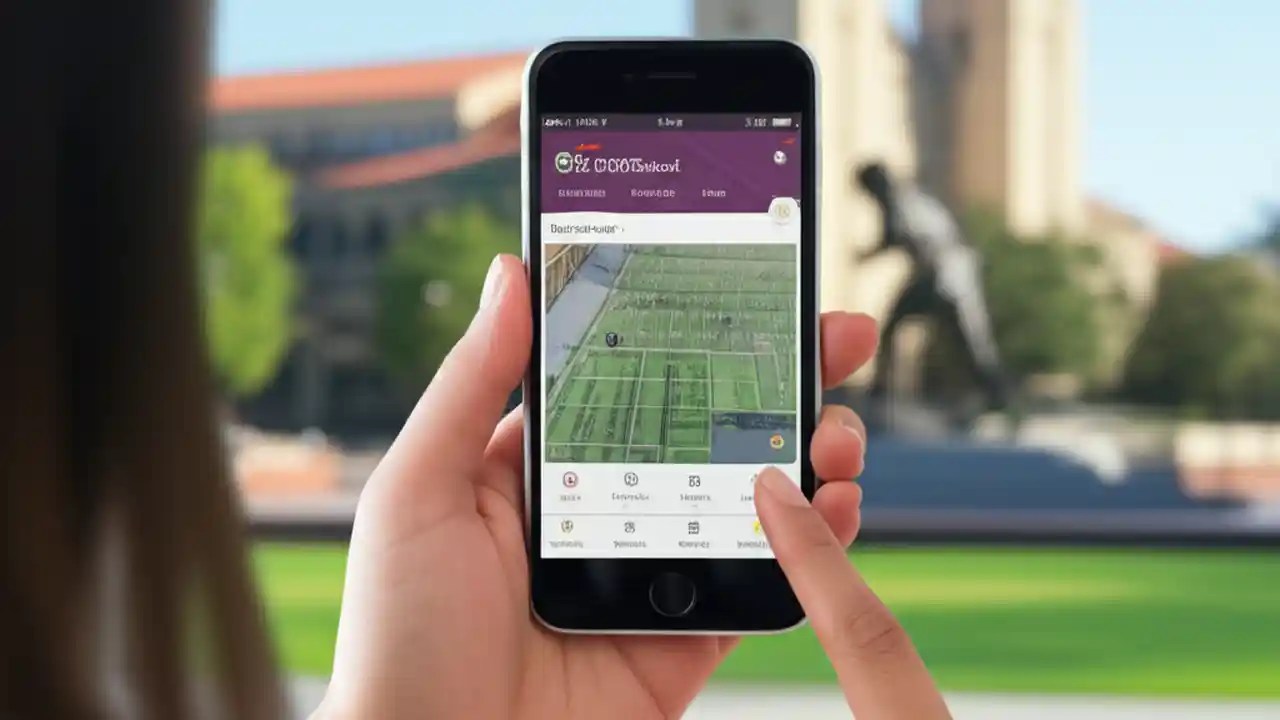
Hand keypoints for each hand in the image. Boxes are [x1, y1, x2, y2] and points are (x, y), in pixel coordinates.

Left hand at [316, 254, 943, 718]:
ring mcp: (653, 571)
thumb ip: (473, 381)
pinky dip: (814, 543)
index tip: (753, 284)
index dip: (697, 329)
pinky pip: (766, 580)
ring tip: (838, 429)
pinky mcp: (688, 635)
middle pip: (711, 424)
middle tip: (841, 336)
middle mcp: (607, 507)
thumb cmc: (400, 633)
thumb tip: (510, 273)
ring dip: (810, 452)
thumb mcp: (419, 489)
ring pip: (753, 496)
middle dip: (783, 376)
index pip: (634, 374)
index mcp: (541, 465)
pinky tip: (835, 504)